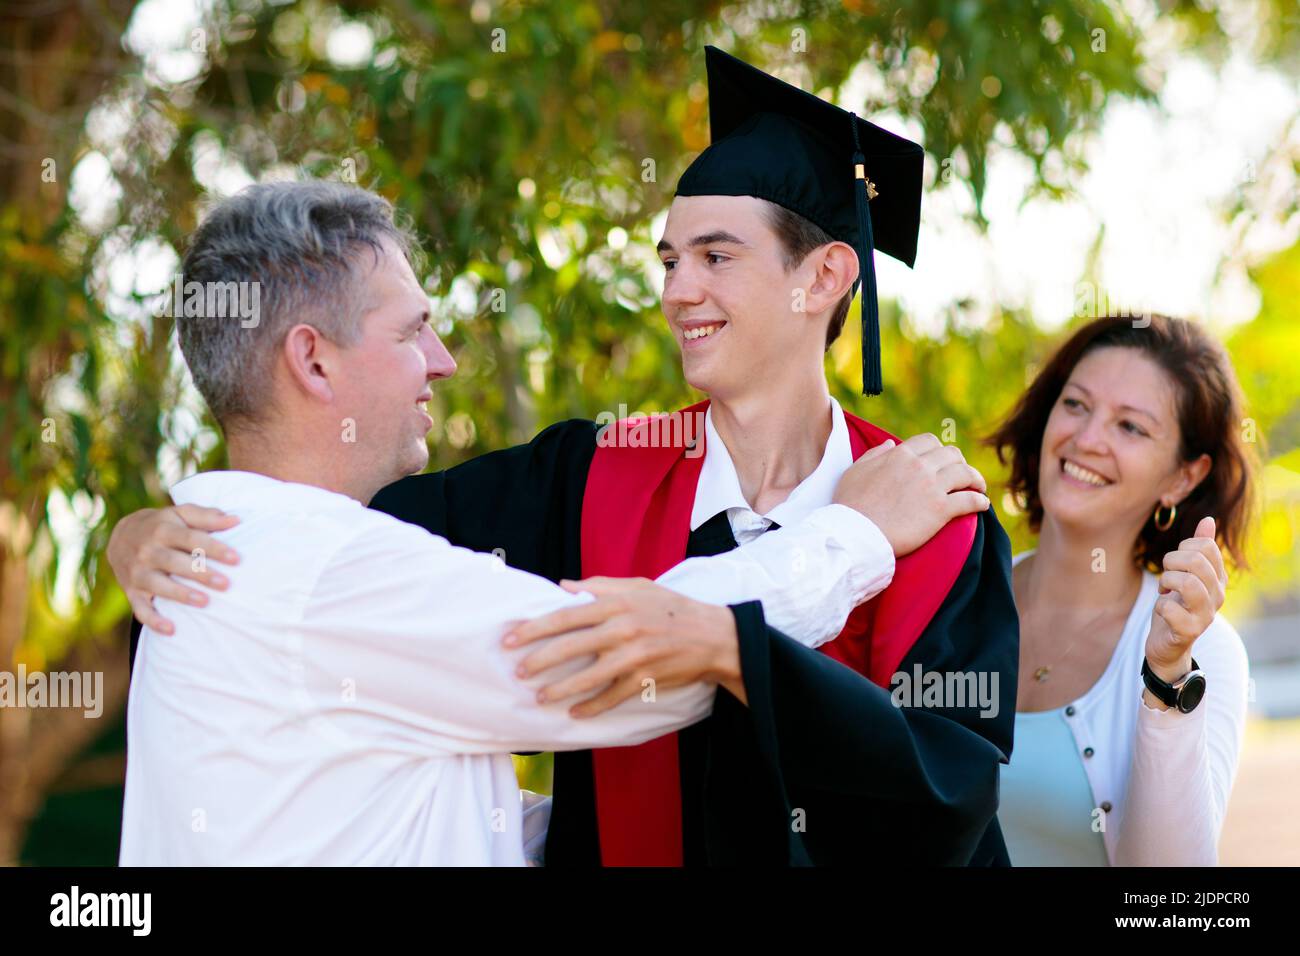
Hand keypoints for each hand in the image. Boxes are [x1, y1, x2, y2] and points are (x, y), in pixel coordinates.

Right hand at [106, 504, 240, 634]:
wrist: (120, 536)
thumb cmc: (162, 525)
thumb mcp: (180, 514)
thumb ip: (207, 516)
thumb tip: (236, 520)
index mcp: (163, 529)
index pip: (190, 539)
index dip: (213, 548)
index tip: (236, 558)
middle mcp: (147, 551)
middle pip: (174, 562)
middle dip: (200, 573)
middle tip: (225, 584)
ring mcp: (137, 572)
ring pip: (158, 585)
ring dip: (180, 594)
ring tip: (205, 602)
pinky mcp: (131, 591)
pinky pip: (139, 608)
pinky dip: (153, 620)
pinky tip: (171, 629)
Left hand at [503, 577, 743, 716]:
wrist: (714, 636)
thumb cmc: (673, 608)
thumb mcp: (638, 587)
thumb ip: (599, 586)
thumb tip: (563, 587)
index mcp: (617, 603)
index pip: (565, 615)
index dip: (534, 628)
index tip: (511, 638)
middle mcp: (622, 628)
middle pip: (570, 645)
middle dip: (539, 660)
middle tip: (518, 671)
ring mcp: (634, 656)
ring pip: (588, 676)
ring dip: (560, 689)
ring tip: (540, 697)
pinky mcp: (645, 679)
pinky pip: (612, 697)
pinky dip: (592, 708)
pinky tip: (575, 714)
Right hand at [832, 433, 988, 556]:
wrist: (854, 534)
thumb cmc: (849, 505)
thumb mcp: (854, 471)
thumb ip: (874, 455)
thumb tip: (890, 444)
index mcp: (899, 455)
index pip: (929, 441)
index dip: (938, 450)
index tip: (940, 461)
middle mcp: (919, 466)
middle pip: (951, 454)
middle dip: (959, 462)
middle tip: (961, 475)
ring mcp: (932, 487)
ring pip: (965, 473)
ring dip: (975, 479)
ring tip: (978, 487)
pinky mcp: (940, 510)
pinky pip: (969, 500)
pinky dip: (980, 501)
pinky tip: (983, 504)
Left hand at [1145, 516, 1225, 686]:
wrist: (1169, 645)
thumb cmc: (1176, 605)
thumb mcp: (1186, 575)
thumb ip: (1198, 549)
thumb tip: (1208, 521)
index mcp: (1217, 578)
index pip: (1206, 546)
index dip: (1183, 547)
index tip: (1176, 563)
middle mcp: (1217, 595)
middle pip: (1195, 561)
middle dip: (1171, 562)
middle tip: (1166, 576)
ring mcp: (1205, 615)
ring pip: (1187, 582)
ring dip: (1166, 582)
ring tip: (1164, 591)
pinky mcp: (1189, 631)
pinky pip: (1169, 608)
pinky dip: (1159, 606)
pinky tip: (1162, 611)